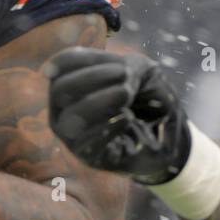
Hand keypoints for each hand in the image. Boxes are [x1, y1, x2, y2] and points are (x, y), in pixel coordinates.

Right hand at [47, 47, 190, 181]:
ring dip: (101, 102)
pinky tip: (128, 118)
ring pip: (71, 119)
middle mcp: (61, 112)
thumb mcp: (134, 72)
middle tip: (126, 77)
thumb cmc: (141, 98)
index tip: (121, 65)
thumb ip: (119, 65)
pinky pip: (91, 144)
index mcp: (68, 86)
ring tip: (127, 94)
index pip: (61, 67)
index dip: (86, 60)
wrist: (159, 137)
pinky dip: (110, 127)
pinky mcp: (89, 158)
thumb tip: (105, 70)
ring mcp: (72, 138)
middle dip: (92, 78)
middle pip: (60, 90)